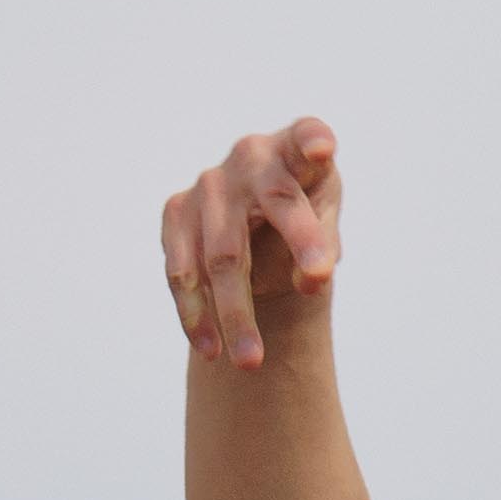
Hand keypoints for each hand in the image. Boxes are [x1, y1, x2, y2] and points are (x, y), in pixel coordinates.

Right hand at [161, 120, 343, 368]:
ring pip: (223, 254)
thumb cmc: (301, 219)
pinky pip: (182, 269)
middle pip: (277, 203)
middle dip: (298, 246)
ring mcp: (210, 184)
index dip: (313, 140)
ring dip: (235, 312)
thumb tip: (312, 279)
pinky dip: (195, 313)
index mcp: (295, 152)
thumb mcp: (323, 228)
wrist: (253, 224)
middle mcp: (251, 158)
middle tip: (315, 290)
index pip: (308, 136)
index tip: (324, 148)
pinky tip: (210, 348)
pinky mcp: (176, 212)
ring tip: (251, 363)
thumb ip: (323, 247)